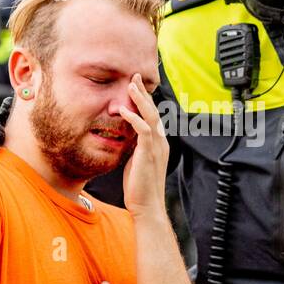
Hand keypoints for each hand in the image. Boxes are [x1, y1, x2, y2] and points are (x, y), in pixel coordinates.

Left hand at [116, 74, 169, 219]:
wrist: (147, 207)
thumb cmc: (140, 188)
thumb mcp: (137, 162)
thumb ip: (135, 148)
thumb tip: (126, 138)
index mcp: (159, 144)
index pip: (153, 116)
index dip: (145, 100)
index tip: (136, 87)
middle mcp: (160, 143)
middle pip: (154, 111)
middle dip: (144, 93)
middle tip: (134, 76)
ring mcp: (156, 148)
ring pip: (150, 116)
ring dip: (139, 99)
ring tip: (130, 85)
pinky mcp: (148, 154)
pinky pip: (143, 130)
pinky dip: (133, 118)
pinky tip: (123, 110)